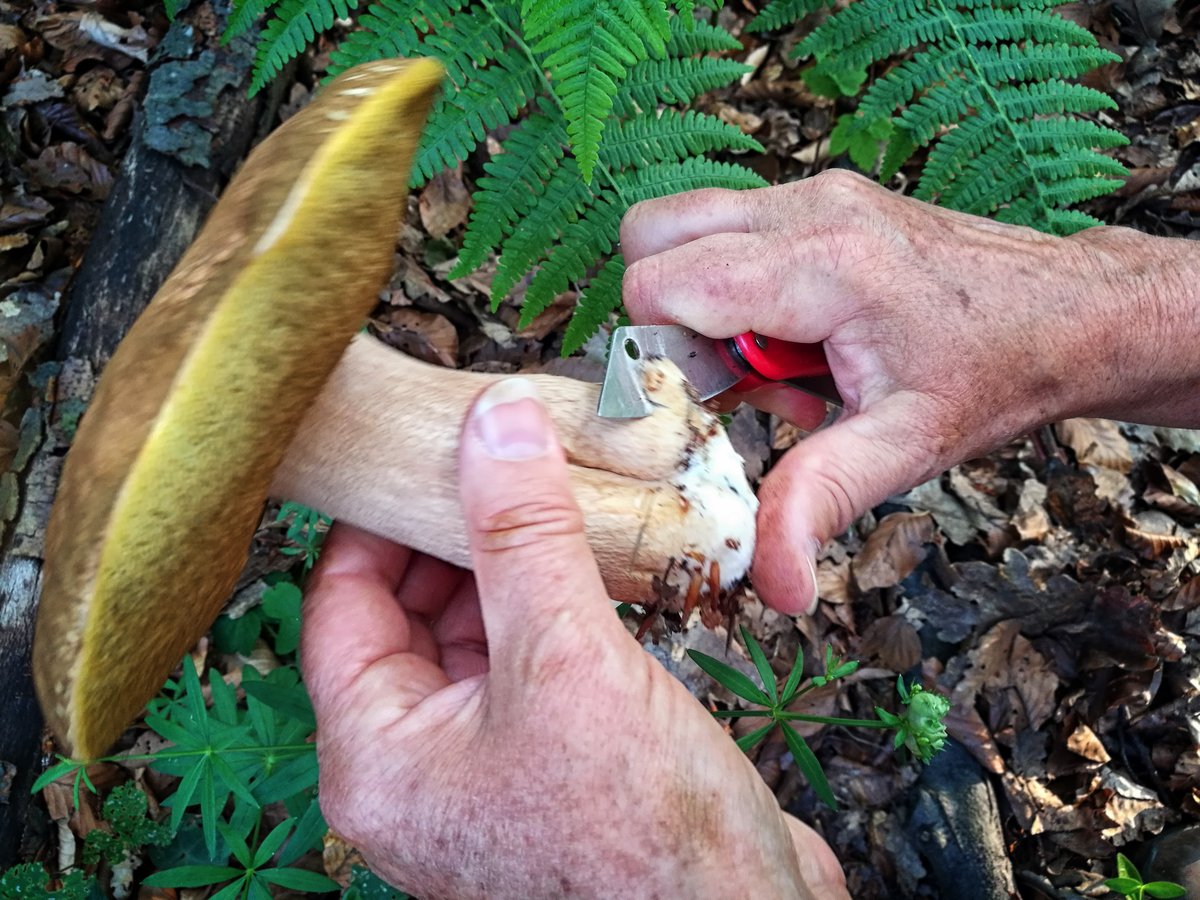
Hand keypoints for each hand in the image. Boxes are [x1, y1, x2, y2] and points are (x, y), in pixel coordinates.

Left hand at [301, 378, 847, 898]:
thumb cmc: (642, 840)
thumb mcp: (566, 660)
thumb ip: (522, 536)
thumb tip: (493, 425)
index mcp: (378, 756)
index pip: (342, 599)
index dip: (381, 513)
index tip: (425, 443)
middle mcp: (419, 766)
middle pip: (410, 612)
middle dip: (457, 531)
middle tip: (502, 452)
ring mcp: (486, 769)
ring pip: (478, 634)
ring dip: (514, 565)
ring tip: (554, 489)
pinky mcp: (551, 765)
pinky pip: (531, 662)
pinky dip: (556, 606)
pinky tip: (597, 560)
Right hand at [621, 169, 1199, 613]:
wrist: (1073, 311)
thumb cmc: (998, 370)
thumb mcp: (905, 447)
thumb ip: (819, 501)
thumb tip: (771, 583)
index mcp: (820, 266)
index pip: (659, 284)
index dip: (660, 355)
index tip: (711, 403)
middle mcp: (806, 209)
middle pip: (650, 236)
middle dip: (666, 317)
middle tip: (732, 376)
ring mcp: (814, 193)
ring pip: (683, 227)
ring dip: (699, 299)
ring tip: (773, 360)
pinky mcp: (821, 198)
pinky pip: (730, 230)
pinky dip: (735, 284)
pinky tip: (799, 341)